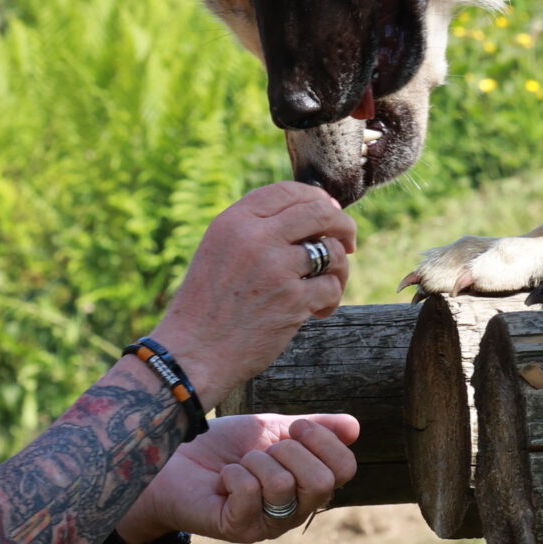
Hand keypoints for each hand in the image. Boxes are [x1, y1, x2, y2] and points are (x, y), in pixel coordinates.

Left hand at [121, 413, 359, 543]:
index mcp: (307, 488)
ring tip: (239, 464)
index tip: (295, 426)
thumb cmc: (222, 448)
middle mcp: (294, 512)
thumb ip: (313, 429)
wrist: (172, 461)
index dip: (323, 440)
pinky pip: (249, 492)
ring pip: (283, 485)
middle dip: (290, 450)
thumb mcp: (272, 430)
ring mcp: (266, 525)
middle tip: (265, 449)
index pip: (345, 470)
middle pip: (323, 482)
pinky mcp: (237, 528)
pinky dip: (233, 473)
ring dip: (256, 461)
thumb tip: (354, 427)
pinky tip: (222, 478)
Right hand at [147, 182, 353, 404]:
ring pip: (332, 251)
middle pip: (319, 212)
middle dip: (343, 224)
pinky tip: (316, 312)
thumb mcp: (219, 251)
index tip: (330, 213)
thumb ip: (256, 229)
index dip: (317, 198)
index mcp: (233, 221)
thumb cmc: (208, 305)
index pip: (286, 191)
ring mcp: (275, 268)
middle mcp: (255, 238)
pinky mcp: (292, 301)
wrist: (194, 353)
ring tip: (330, 283)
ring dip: (340, 267)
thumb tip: (313, 212)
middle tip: (349, 241)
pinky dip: (331, 300)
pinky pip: (332, 288)